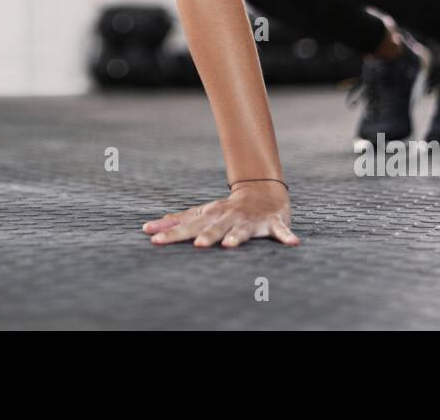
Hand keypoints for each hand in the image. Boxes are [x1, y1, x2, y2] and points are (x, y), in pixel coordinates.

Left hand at [142, 180, 299, 247]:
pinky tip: (293, 243)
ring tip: (230, 245)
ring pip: (242, 230)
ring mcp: (250, 220)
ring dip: (237, 237)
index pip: (188, 225)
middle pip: (214, 227)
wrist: (262, 193)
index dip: (172, 233)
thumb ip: (176, 222)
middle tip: (197, 245)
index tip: (154, 238)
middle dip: (206, 236)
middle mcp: (228, 216)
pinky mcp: (272, 224)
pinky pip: (281, 231)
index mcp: (211, 215)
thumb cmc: (225, 210)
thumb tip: (146, 229)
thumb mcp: (200, 214)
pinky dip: (287, 236)